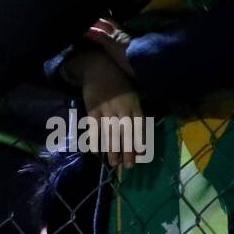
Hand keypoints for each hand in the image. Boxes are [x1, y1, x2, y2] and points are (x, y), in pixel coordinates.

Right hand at [76, 50, 144, 168]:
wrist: (99, 68)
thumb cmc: (118, 83)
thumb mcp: (133, 94)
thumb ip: (135, 112)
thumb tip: (138, 135)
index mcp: (133, 104)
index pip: (138, 126)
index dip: (139, 141)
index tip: (141, 155)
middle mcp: (121, 107)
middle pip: (125, 132)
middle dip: (127, 149)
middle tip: (129, 166)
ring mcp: (105, 109)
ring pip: (110, 132)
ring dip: (112, 149)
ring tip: (113, 163)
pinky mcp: (92, 110)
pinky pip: (94, 128)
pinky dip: (94, 140)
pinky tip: (95, 151)